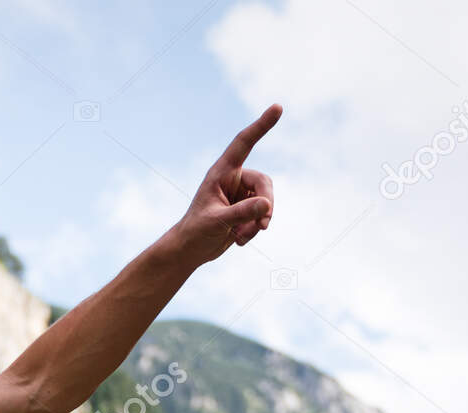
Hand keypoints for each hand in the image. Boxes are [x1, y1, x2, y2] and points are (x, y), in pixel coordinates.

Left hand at [172, 104, 281, 265]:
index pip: (244, 143)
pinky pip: (261, 215)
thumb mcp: (218, 222)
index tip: (277, 107)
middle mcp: (233, 179)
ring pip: (265, 201)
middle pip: (264, 183)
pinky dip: (254, 229)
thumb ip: (242, 213)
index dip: (261, 126)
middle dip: (266, 205)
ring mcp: (240, 194)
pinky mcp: (245, 209)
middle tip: (262, 225)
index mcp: (221, 172)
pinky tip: (238, 240)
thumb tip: (266, 205)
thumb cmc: (196, 232)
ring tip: (241, 238)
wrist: (190, 251)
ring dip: (258, 222)